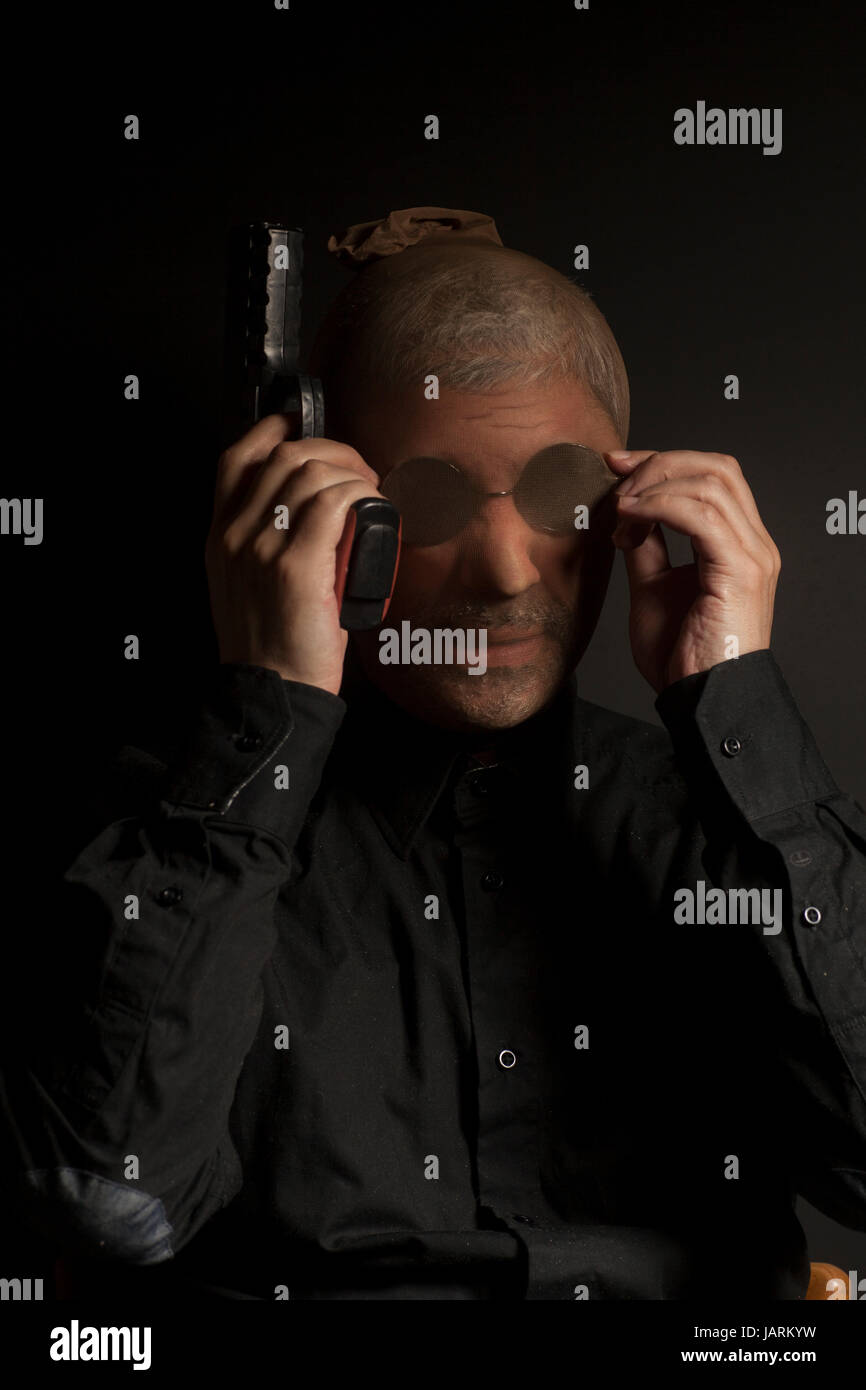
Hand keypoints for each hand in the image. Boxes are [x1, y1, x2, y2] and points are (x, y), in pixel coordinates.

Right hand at [205, 413, 383, 695]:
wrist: (271, 691)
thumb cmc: (270, 643)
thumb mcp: (246, 582)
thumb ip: (261, 542)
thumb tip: (307, 506)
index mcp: (220, 535)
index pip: (238, 457)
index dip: (275, 429)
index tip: (305, 428)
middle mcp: (235, 535)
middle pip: (283, 456)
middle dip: (331, 451)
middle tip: (359, 474)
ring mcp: (263, 548)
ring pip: (310, 472)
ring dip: (352, 472)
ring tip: (370, 494)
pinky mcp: (296, 565)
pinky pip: (334, 502)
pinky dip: (362, 496)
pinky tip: (374, 509)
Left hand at [602, 449, 780, 693]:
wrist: (700, 701)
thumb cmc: (681, 658)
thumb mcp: (653, 590)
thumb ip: (646, 550)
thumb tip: (627, 518)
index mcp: (739, 545)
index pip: (713, 477)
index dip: (664, 462)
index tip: (618, 468)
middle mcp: (754, 544)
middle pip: (716, 467)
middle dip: (659, 462)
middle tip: (615, 477)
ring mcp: (752, 555)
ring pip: (710, 482)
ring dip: (654, 486)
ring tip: (620, 510)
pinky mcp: (739, 571)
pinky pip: (700, 515)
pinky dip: (659, 506)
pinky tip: (630, 519)